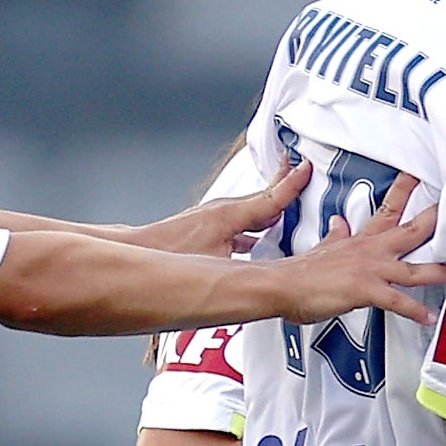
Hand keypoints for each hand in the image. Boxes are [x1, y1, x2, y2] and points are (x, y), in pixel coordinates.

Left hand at [135, 161, 300, 257]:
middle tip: (302, 173)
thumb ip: (251, 267)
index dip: (292, 183)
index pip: (271, 196)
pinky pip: (242, 222)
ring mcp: (216, 218)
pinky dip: (255, 224)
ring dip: (271, 207)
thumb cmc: (169, 253)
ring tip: (289, 205)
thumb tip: (274, 276)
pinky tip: (259, 236)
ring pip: (253, 210)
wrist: (138, 249)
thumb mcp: (219, 264)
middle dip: (285, 187)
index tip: (307, 169)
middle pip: (264, 198)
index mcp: (231, 214)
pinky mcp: (209, 227)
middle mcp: (223, 211)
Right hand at [257, 171, 445, 325]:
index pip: (389, 208)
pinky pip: (398, 302)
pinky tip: (430, 318)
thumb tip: (339, 222)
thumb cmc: (301, 273)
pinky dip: (416, 312)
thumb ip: (337, 235)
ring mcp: (371, 269)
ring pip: (414, 268)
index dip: (406, 190)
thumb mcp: (323, 247)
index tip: (420, 175)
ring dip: (439, 271)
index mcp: (362, 239)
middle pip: (412, 230)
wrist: (282, 285)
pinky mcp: (366, 290)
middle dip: (437, 221)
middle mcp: (371, 250)